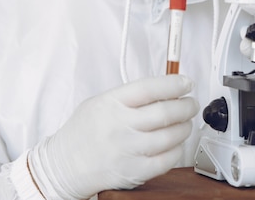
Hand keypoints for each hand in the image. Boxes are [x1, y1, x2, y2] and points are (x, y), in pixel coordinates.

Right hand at [33, 75, 198, 198]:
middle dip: (186, 106)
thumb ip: (131, 94)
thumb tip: (167, 87)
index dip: (175, 84)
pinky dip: (178, 149)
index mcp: (111, 103)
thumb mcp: (100, 102)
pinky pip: (167, 160)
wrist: (63, 166)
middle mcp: (119, 126)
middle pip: (166, 112)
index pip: (151, 88)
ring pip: (170, 136)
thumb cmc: (84, 132)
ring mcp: (127, 150)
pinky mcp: (133, 172)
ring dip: (185, 127)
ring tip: (185, 123)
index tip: (187, 83)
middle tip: (191, 104)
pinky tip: (176, 143)